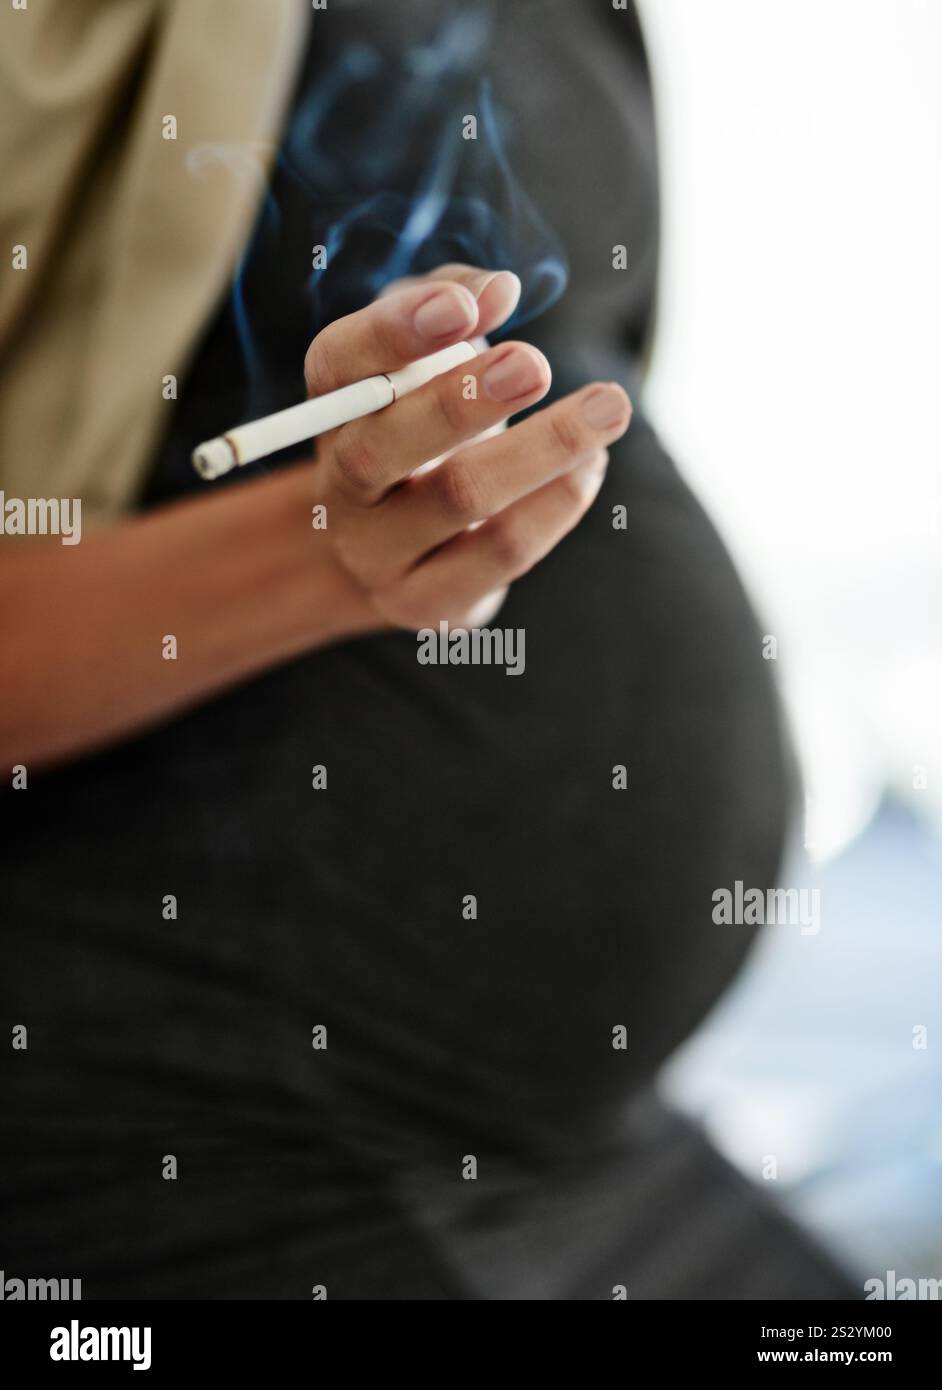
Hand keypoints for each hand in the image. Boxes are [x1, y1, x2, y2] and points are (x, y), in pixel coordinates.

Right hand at [304, 264, 631, 628]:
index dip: (395, 332)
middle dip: (460, 402)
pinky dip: (558, 501)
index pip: (339, 366)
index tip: (465, 308)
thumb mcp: (430, 356)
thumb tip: (499, 291)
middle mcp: (340, 487)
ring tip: (610, 405)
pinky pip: (502, 551)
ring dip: (542, 447)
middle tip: (533, 365)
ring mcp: (378, 554)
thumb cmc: (426, 430)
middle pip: (381, 447)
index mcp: (332, 410)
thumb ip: (456, 303)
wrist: (402, 554)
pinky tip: (592, 465)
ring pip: (457, 499)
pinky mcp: (428, 602)